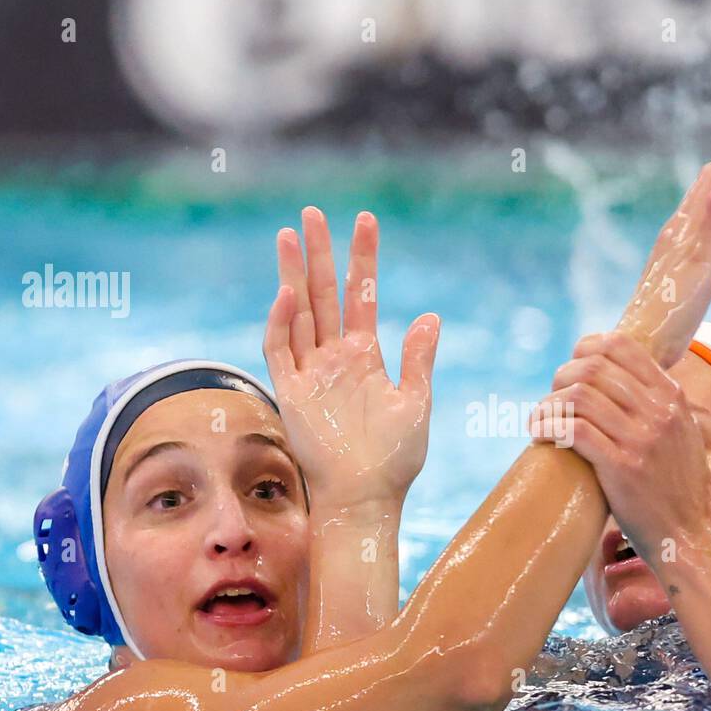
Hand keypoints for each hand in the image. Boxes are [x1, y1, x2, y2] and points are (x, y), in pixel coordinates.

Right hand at [263, 207, 439, 511]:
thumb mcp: (416, 403)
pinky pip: (280, 351)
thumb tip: (430, 316)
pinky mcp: (290, 394)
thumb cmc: (394, 459)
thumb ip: (419, 360)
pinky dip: (282, 323)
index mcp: (364, 356)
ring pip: (297, 313)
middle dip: (318, 254)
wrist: (367, 497)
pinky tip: (288, 294)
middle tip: (312, 213)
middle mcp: (333, 358)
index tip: (365, 221)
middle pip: (322, 294)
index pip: (360, 295)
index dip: (362, 259)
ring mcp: (309, 373)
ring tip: (289, 234)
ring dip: (292, 275)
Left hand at [529, 330, 710, 559]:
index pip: (621, 345)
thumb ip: (654, 405)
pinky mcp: (623, 468)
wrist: (691, 534)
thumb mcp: (679, 433)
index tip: (571, 369)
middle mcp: (659, 412)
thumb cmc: (677, 486)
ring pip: (579, 397)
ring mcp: (642, 440)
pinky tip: (540, 436)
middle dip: (561, 378)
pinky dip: (549, 427)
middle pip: (593, 368)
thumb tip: (613, 381)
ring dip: (549, 405)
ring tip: (539, 421)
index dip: (585, 349)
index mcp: (672, 396)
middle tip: (551, 400)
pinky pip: (574, 431)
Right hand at [617, 126, 710, 366]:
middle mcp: (676, 230)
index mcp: (674, 240)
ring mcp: (684, 235)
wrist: (637, 350)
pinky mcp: (695, 247)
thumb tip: (694, 291)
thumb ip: (689, 285)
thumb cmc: (656, 337)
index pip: (702, 194)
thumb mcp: (680, 302)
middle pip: (709, 177)